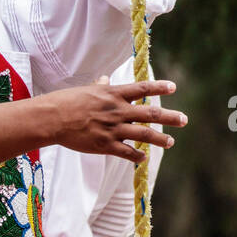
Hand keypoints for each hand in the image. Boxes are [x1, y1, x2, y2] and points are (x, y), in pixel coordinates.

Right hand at [48, 78, 185, 163]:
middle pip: (150, 113)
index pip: (143, 88)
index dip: (160, 87)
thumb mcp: (87, 90)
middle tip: (184, 120)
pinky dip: (137, 155)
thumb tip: (105, 78)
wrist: (52, 118)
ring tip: (170, 142)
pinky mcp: (105, 145)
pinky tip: (143, 158)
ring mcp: (113, 128)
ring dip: (160, 138)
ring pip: (144, 134)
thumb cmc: (66, 101)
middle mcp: (117, 110)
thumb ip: (100, 85)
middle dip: (170, 117)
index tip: (174, 87)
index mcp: (113, 94)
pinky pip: (127, 152)